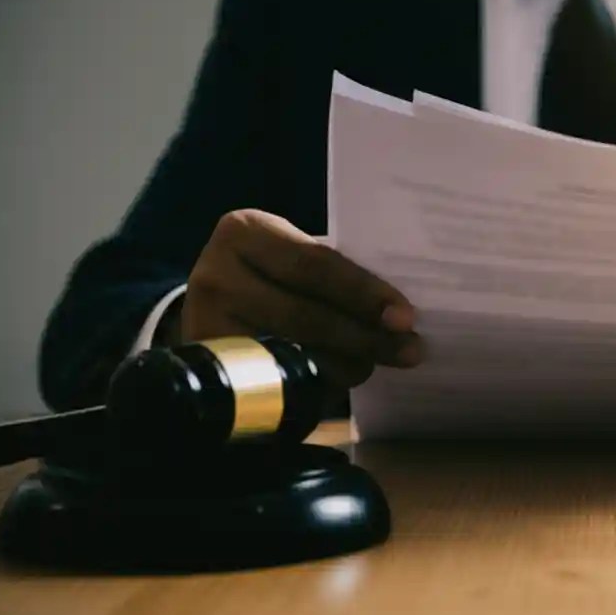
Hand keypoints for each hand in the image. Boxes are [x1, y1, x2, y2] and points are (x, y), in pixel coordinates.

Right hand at [180, 209, 421, 390]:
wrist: (213, 301)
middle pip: (305, 315)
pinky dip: (318, 383)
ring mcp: (205, 323)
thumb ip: (334, 275)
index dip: (363, 293)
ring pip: (294, 354)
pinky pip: (276, 380)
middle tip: (410, 350)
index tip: (406, 317)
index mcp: (246, 230)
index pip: (315, 265)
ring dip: (347, 364)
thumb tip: (399, 313)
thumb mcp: (293, 254)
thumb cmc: (273, 272)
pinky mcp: (210, 365)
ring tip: (379, 363)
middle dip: (365, 336)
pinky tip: (343, 380)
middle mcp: (216, 273)